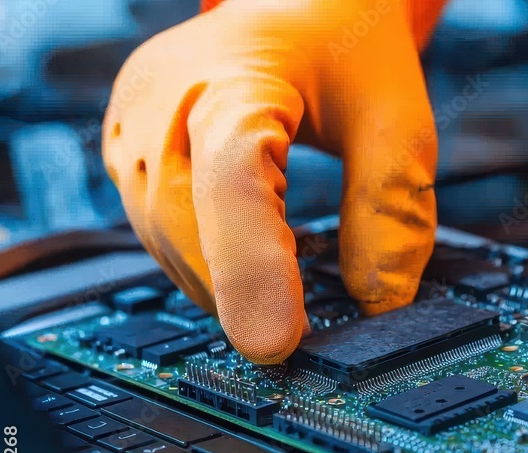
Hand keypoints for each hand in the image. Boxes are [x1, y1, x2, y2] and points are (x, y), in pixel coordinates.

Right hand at [103, 0, 439, 363]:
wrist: (299, 1)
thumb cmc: (347, 46)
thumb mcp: (397, 118)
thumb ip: (392, 206)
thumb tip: (380, 303)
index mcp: (240, 73)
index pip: (232, 179)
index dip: (252, 268)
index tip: (280, 343)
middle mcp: (167, 92)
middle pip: (183, 218)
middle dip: (236, 289)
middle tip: (291, 342)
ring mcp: (136, 116)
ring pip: (160, 231)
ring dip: (217, 282)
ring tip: (274, 301)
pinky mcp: (130, 141)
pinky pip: (153, 221)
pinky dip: (200, 259)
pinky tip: (242, 270)